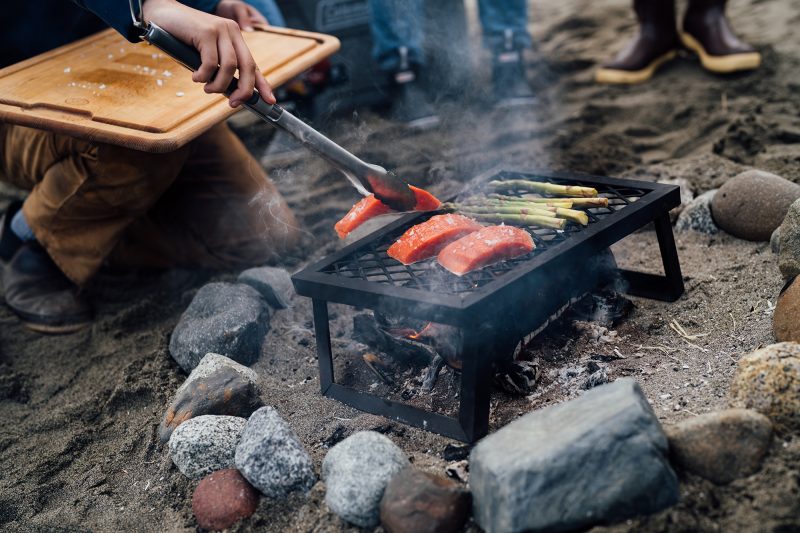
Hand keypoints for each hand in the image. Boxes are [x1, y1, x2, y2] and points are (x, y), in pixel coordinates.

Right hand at [142, 0, 274, 106]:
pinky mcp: (206, 32)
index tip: (270, 101)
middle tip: (233, 103)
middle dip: (243, 90)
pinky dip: (204, 76)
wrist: (162, 14)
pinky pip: (211, 63)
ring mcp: (220, 30)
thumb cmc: (183, 38)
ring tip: (207, 89)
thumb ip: (219, 68)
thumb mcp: (206, 54)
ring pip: (230, 67)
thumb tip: (231, 93)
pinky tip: (196, 77)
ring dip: (219, 84)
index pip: (253, 64)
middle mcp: (232, 32)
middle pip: (248, 66)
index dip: (262, 84)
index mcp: (235, 38)